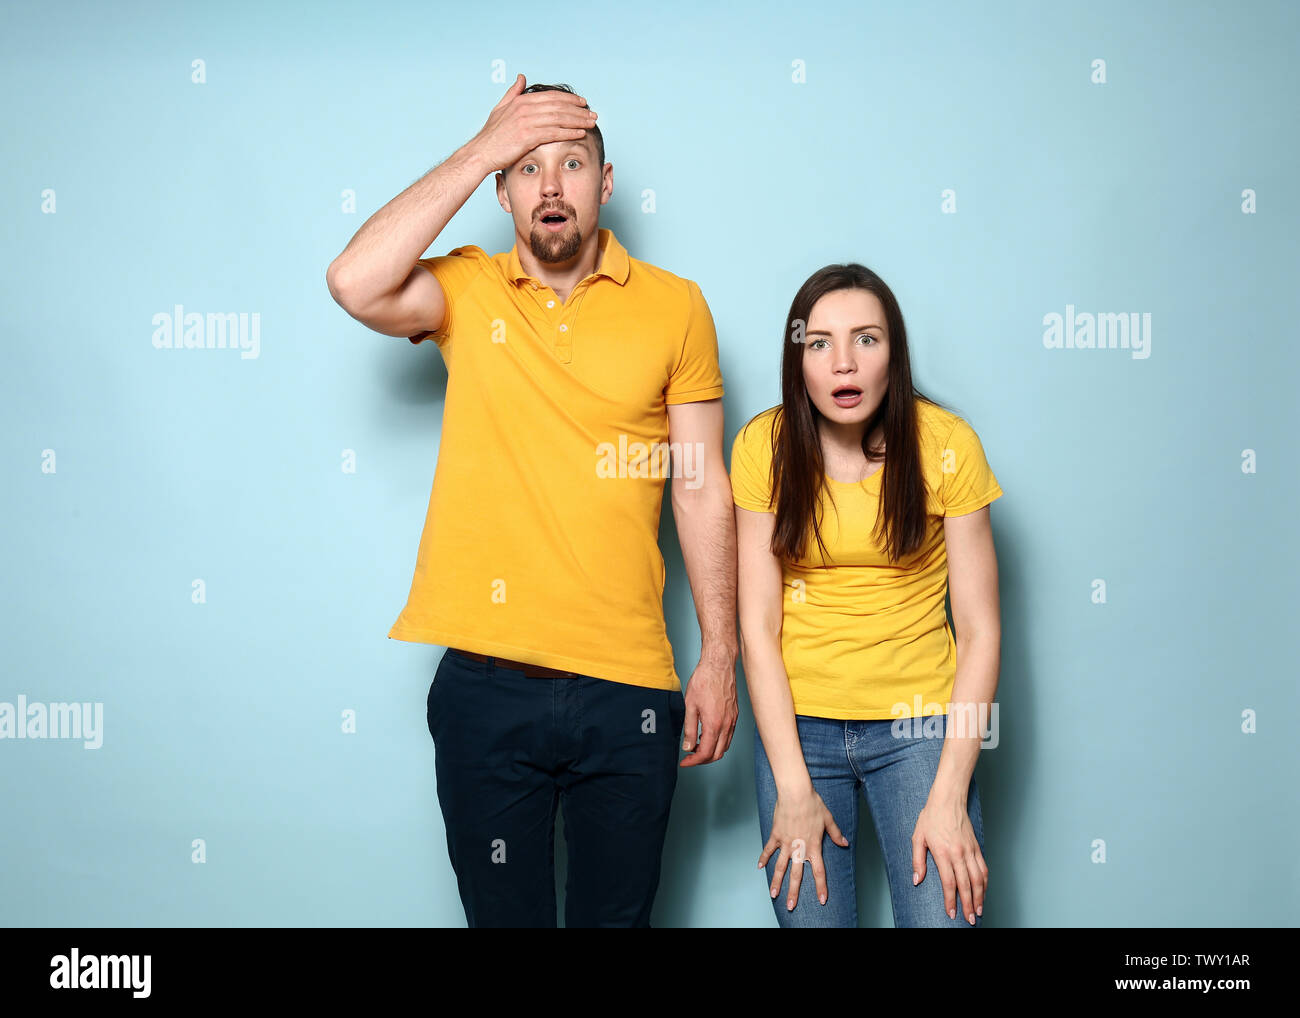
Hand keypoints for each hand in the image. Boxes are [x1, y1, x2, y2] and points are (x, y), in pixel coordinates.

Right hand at [466, 73, 597, 172]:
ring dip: (578, 120)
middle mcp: (525, 108)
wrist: (481, 153)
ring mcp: (526, 122)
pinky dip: (569, 132)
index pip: (551, 97)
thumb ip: (513, 92)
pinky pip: (554, 133)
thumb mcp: (500, 108)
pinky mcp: (527, 136)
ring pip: (559, 118)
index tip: (583, 103)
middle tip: (593, 114)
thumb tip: (522, 77)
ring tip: (591, 122)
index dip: (570, 99)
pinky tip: (580, 133)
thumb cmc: (491, 135)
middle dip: (578, 110)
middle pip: (559, 106)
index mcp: (521, 101)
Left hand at [678, 655, 736, 765]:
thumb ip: (689, 728)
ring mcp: (732, 720)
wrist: (719, 665)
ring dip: (711, 751)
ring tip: (696, 745)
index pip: (704, 753)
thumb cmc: (704, 680)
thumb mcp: (690, 705)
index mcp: (714, 724)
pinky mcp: (735, 715)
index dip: (693, 761)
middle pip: (716, 754)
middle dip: (702, 760)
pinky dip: (718, 742)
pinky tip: (707, 736)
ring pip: (724, 747)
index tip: (685, 761)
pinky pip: (729, 736)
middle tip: (689, 757)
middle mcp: (726, 725)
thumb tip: (687, 746)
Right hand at [758, 787, 848, 909]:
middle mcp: (799, 848)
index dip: (820, 887)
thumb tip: (845, 843)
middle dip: (793, 892)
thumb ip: (836, 833)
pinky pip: (768, 849)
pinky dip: (764, 858)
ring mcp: (786, 843)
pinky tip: (760, 867)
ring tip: (773, 894)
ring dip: (776, 881)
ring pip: (780, 867)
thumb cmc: (813, 803)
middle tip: (790, 906)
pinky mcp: (776, 835)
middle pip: (796, 875)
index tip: (821, 900)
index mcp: (814, 846)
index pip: (819, 871)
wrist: (795, 793)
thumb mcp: (828, 819)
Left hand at [911, 793, 987, 923]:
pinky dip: (985, 882)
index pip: (949, 883)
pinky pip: (983, 868)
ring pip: (979, 878)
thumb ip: (917, 860)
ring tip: (979, 910)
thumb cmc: (931, 817)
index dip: (951, 900)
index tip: (952, 913)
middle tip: (969, 919)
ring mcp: (970, 850)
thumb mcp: (917, 837)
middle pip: (966, 884)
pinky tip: (984, 891)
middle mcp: (959, 853)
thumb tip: (916, 880)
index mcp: (943, 853)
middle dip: (968, 904)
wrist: (948, 800)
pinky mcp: (976, 847)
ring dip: (980, 896)